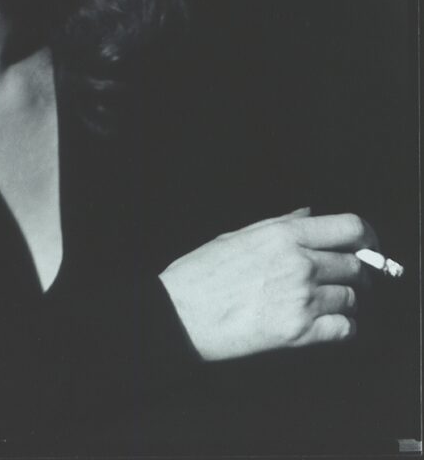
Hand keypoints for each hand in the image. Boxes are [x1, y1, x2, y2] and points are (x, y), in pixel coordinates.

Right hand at [158, 209, 376, 361]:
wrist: (180, 313)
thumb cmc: (201, 272)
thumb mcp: (237, 235)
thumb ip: (279, 224)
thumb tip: (309, 215)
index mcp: (284, 235)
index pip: (350, 228)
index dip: (367, 237)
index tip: (368, 246)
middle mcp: (300, 264)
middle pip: (356, 266)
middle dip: (357, 274)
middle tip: (349, 281)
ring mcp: (302, 299)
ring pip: (352, 299)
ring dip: (348, 302)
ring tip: (332, 304)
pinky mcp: (299, 333)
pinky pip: (344, 329)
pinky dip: (343, 327)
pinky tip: (329, 324)